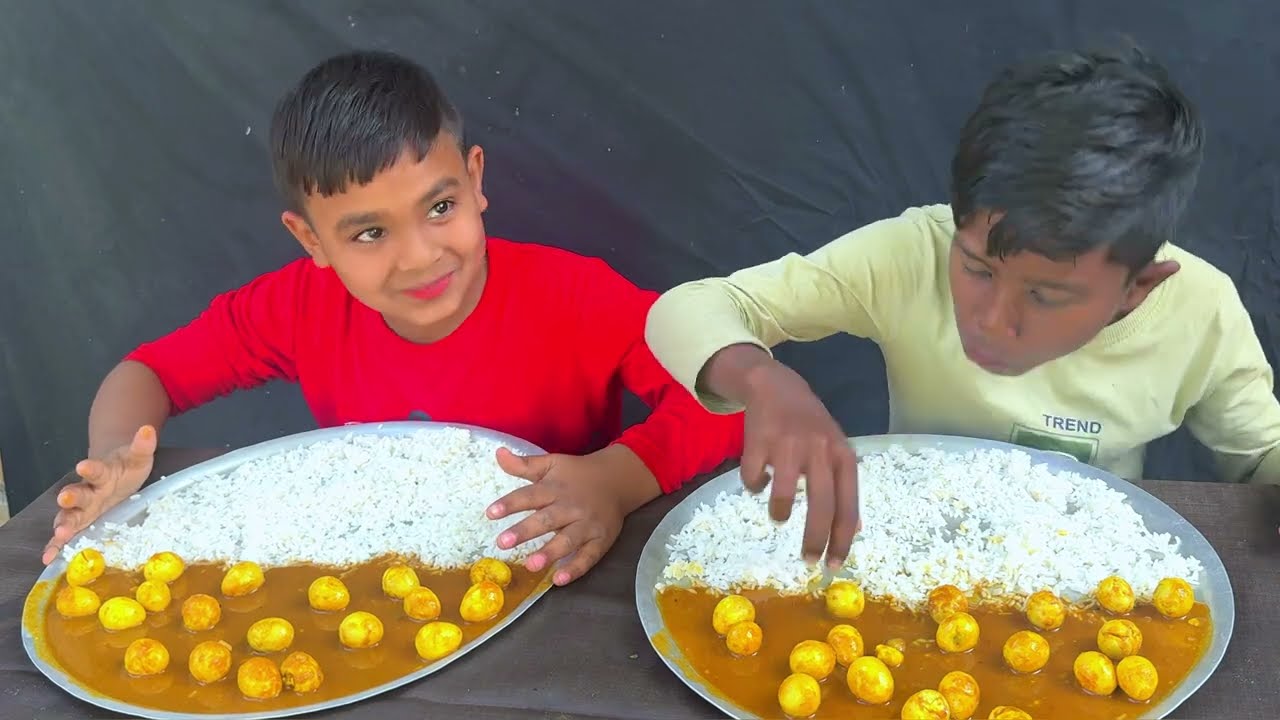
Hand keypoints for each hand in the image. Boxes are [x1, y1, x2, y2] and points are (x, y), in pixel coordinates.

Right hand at [42, 425, 156, 564]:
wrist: (113, 473)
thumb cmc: (126, 467)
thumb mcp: (137, 457)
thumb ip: (142, 446)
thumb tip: (148, 429)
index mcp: (101, 473)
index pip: (95, 470)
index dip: (90, 468)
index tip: (83, 465)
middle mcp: (87, 491)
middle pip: (77, 494)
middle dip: (71, 497)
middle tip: (64, 499)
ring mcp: (83, 509)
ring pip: (69, 516)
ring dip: (63, 525)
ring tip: (60, 534)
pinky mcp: (82, 523)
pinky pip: (67, 536)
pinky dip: (56, 546)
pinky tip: (49, 558)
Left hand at [487, 446, 640, 585]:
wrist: (618, 480)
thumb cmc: (577, 474)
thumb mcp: (551, 463)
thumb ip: (524, 464)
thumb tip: (498, 452)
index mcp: (555, 488)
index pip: (529, 496)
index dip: (510, 504)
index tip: (491, 513)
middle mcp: (570, 507)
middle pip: (546, 520)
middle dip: (525, 531)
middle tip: (503, 542)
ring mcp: (587, 525)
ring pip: (567, 540)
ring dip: (550, 553)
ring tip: (531, 565)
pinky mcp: (601, 540)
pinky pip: (588, 557)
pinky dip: (576, 569)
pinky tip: (560, 580)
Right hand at [740, 360, 858, 567]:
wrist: (776, 386)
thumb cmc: (811, 426)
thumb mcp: (835, 450)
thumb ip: (844, 487)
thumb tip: (855, 530)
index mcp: (842, 455)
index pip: (847, 505)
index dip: (842, 538)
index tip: (834, 564)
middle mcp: (819, 450)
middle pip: (821, 505)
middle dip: (815, 539)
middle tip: (808, 559)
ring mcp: (788, 445)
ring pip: (783, 497)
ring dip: (779, 513)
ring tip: (778, 515)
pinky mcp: (759, 442)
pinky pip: (754, 480)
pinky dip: (755, 486)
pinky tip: (759, 478)